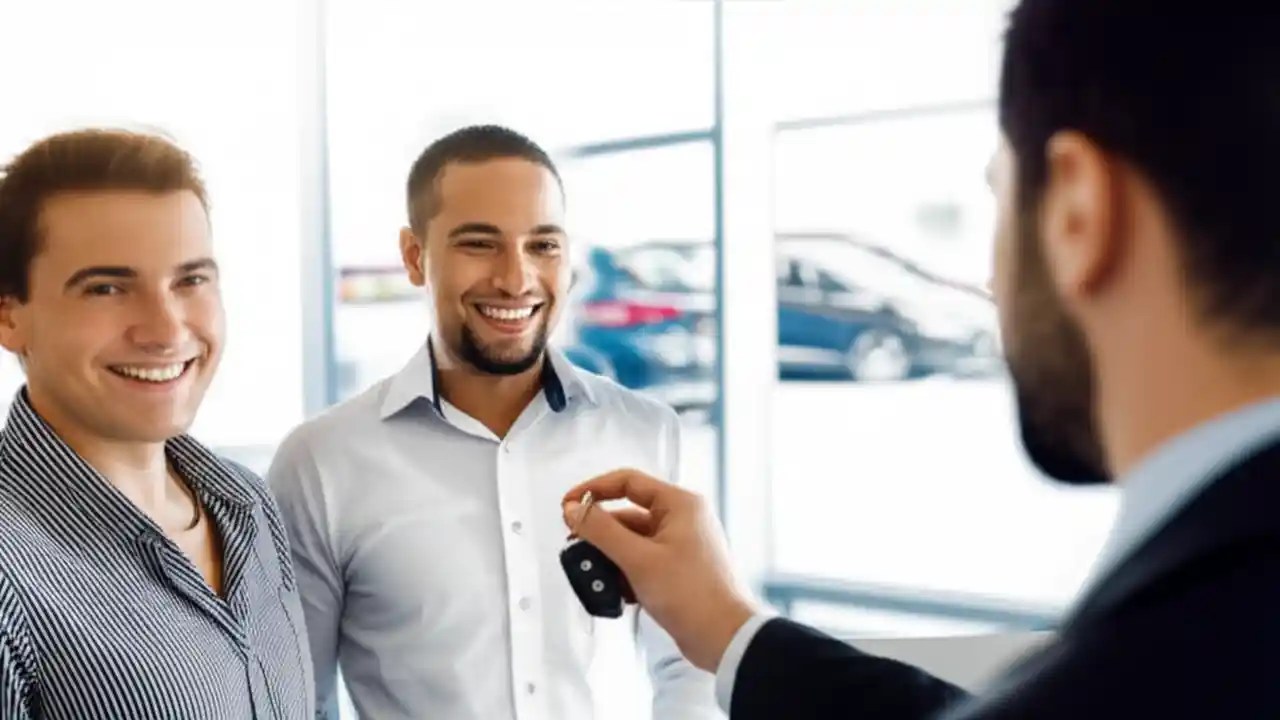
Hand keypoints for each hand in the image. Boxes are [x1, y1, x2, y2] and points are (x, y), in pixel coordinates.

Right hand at [562, 469, 757, 671]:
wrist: (724, 638)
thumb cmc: (693, 594)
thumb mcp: (638, 559)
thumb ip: (601, 531)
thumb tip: (575, 509)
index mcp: (680, 504)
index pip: (628, 481)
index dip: (594, 489)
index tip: (569, 505)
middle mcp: (682, 519)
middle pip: (627, 514)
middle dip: (600, 534)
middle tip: (576, 547)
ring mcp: (680, 545)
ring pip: (632, 542)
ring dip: (611, 558)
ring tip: (597, 578)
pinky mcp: (677, 570)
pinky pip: (642, 562)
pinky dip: (626, 574)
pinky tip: (617, 593)